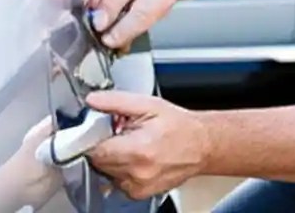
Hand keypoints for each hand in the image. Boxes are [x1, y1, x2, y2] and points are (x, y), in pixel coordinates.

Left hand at [85, 90, 210, 199]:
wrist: (202, 146)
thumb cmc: (179, 126)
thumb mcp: (148, 105)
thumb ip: (116, 102)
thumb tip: (92, 101)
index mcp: (138, 150)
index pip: (94, 150)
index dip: (93, 137)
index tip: (100, 129)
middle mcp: (137, 173)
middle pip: (98, 162)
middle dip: (104, 145)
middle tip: (121, 133)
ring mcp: (138, 187)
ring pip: (105, 172)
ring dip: (112, 158)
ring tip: (131, 145)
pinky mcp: (139, 193)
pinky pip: (117, 181)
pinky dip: (120, 169)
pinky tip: (135, 157)